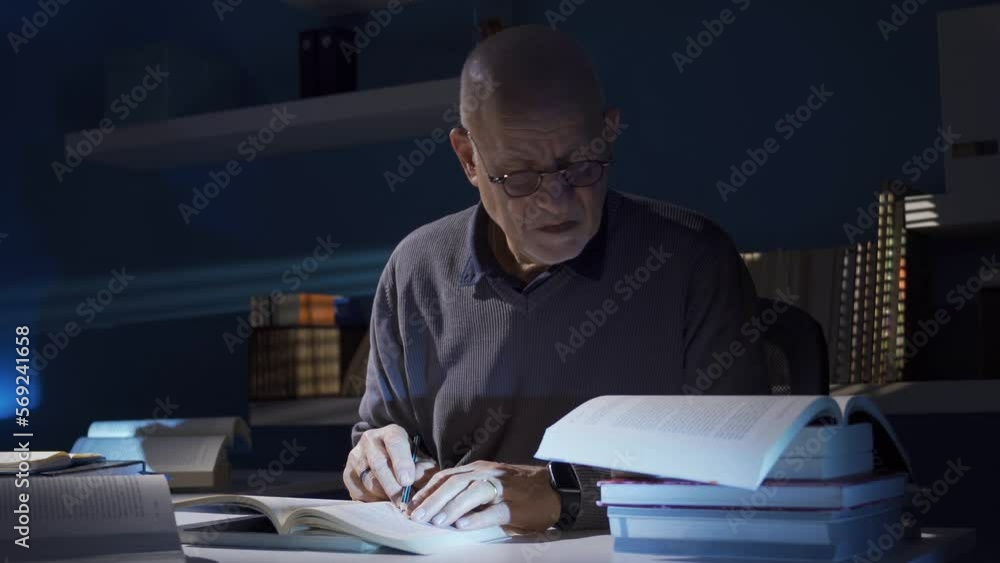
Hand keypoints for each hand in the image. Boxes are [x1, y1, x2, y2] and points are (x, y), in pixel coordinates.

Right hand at [344, 424, 437, 502]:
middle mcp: (370, 441)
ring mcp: (356, 457)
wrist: (383, 454)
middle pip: (379, 464)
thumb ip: (424, 468)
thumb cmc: (408, 458)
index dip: (401, 462)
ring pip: (368, 481)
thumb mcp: (419, 457)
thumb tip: (423, 484)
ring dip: (383, 496)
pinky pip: (358, 492)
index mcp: (391, 433)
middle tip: (404, 502)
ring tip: (398, 507)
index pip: (395, 443)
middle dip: (392, 486)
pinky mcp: (347, 474)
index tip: (407, 481)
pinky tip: (384, 505)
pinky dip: (372, 502)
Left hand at [405, 460, 560, 531]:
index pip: (446, 476)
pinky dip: (476, 518)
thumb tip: (441, 503)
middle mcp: (487, 474)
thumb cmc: (521, 489)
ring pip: (471, 493)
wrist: (554, 489)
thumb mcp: (491, 483)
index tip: (411, 505)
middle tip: (415, 516)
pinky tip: (461, 526)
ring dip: (450, 507)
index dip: (427, 490)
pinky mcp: (515, 505)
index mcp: (479, 469)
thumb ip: (469, 488)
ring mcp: (501, 488)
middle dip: (432, 500)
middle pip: (454, 483)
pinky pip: (493, 511)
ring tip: (435, 522)